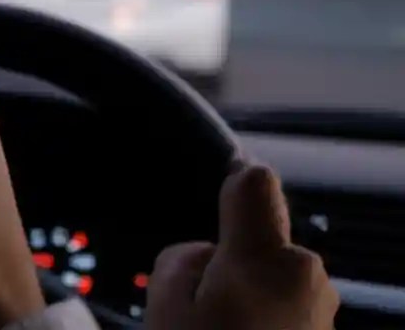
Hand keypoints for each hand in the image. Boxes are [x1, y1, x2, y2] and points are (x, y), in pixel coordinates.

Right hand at [146, 163, 338, 329]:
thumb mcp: (166, 307)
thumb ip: (180, 259)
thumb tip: (205, 255)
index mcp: (268, 257)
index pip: (257, 181)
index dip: (232, 175)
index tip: (218, 183)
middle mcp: (307, 275)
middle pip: (259, 237)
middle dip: (229, 257)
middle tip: (200, 299)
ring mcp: (323, 309)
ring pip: (272, 274)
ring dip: (248, 289)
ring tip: (220, 323)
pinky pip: (286, 306)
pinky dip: (263, 315)